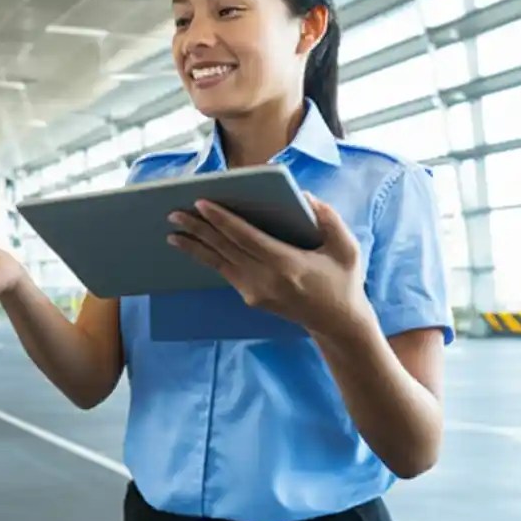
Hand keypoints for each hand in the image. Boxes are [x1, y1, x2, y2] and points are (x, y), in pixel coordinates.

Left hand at [166, 193, 369, 333]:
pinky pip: (225, 272)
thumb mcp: (347, 248)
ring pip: (218, 263)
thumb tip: (304, 197)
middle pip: (224, 249)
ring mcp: (255, 292)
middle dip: (198, 229)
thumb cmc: (342, 280)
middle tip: (174, 213)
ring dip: (194, 246)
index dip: (221, 220)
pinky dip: (207, 258)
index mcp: (287, 265)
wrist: (337, 322)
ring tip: (173, 231)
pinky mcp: (251, 298)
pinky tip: (192, 246)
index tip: (201, 203)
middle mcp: (266, 280)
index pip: (245, 238)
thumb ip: (329, 219)